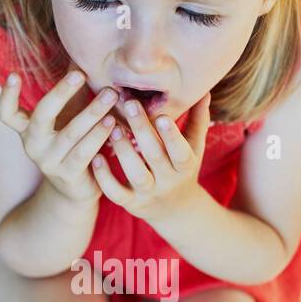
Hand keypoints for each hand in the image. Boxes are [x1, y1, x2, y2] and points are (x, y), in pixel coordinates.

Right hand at [0, 68, 118, 204]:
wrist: (74, 191)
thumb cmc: (72, 143)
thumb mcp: (67, 116)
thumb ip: (70, 90)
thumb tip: (81, 51)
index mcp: (26, 129)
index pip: (7, 113)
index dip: (7, 96)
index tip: (14, 74)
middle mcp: (33, 145)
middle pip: (42, 115)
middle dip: (61, 93)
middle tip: (80, 74)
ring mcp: (49, 162)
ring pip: (70, 134)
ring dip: (92, 113)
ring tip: (110, 95)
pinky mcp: (68, 176)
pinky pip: (84, 153)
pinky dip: (99, 137)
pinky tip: (112, 123)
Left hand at [90, 92, 211, 222]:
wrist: (175, 211)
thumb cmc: (182, 169)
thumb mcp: (194, 148)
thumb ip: (197, 119)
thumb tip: (204, 90)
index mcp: (185, 165)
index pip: (180, 151)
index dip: (172, 136)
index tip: (162, 115)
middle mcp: (168, 181)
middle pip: (156, 157)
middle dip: (143, 131)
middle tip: (130, 104)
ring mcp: (149, 193)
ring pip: (136, 174)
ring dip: (124, 151)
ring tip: (112, 127)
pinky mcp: (130, 203)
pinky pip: (116, 193)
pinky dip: (105, 177)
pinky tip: (95, 157)